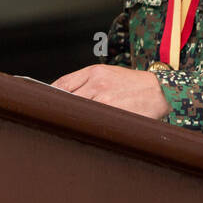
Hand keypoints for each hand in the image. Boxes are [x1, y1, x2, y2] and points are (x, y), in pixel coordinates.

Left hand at [51, 64, 170, 119]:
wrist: (159, 91)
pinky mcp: (115, 115)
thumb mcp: (106, 73)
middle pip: (67, 100)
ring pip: (78, 113)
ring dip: (72, 120)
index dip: (49, 95)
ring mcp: (106, 101)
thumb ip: (82, 81)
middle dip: (60, 109)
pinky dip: (87, 126)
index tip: (43, 103)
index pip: (62, 84)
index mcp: (94, 72)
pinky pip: (94, 123)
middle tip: (51, 118)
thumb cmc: (129, 83)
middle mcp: (98, 85)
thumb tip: (57, 94)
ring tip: (67, 126)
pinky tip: (85, 130)